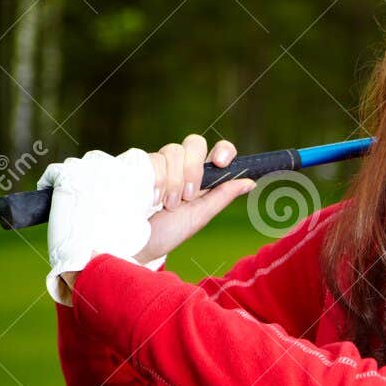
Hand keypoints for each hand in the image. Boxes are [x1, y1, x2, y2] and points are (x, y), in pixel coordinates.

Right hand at [134, 135, 255, 262]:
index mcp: (200, 177)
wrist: (134, 243)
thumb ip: (222, 196)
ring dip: (174, 182)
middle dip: (194, 168)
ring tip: (167, 205)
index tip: (221, 162)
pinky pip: (152, 158)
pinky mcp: (137, 165)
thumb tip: (250, 182)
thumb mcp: (199, 216)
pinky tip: (151, 199)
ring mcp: (158, 164)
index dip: (223, 150)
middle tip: (189, 196)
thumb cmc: (168, 233)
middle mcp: (180, 166)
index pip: (217, 150)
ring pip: (173, 150)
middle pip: (195, 142)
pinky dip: (157, 181)